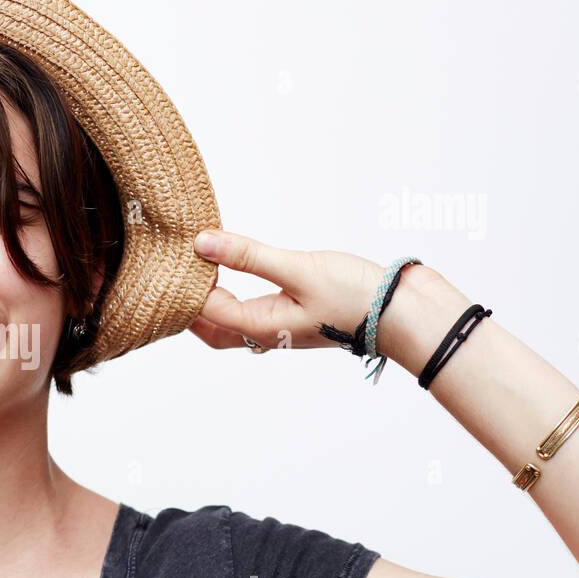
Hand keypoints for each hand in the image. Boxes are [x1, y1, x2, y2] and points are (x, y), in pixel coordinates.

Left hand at [188, 229, 442, 353]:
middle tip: (174, 276)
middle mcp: (267, 333)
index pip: (205, 308)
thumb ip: (248, 255)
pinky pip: (256, 312)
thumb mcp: (297, 268)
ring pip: (233, 322)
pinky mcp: (298, 316)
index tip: (180, 250)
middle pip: (212, 329)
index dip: (188, 281)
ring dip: (213, 302)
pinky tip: (238, 276)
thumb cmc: (357, 296)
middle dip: (189, 308)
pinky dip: (238, 297)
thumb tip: (201, 244)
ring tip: (199, 271)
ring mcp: (283, 328)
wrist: (405, 312)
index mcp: (260, 327)